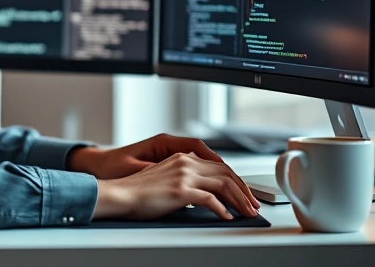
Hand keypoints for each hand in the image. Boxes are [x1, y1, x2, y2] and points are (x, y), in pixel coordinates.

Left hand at [67, 133, 226, 179]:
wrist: (99, 167)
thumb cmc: (113, 166)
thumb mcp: (135, 169)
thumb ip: (156, 171)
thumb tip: (177, 178)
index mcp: (164, 142)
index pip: (198, 147)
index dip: (216, 162)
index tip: (229, 175)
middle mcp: (170, 147)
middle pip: (207, 158)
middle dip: (227, 175)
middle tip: (243, 192)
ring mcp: (171, 156)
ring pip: (204, 165)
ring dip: (222, 180)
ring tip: (237, 195)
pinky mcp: (169, 167)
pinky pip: (196, 172)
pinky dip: (208, 182)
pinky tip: (218, 194)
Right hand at [92, 152, 259, 220]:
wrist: (121, 194)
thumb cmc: (139, 191)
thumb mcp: (166, 179)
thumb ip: (185, 180)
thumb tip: (204, 194)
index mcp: (183, 157)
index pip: (219, 166)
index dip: (236, 180)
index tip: (244, 194)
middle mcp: (186, 162)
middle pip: (226, 173)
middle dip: (244, 190)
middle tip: (253, 205)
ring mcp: (184, 175)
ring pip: (223, 184)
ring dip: (239, 200)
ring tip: (246, 212)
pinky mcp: (181, 190)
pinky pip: (210, 199)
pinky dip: (222, 209)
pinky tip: (227, 217)